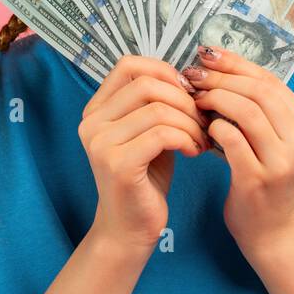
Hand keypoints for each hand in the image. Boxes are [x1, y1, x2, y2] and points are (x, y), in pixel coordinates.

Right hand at [78, 55, 210, 253]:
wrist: (129, 229)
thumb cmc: (144, 179)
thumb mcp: (147, 132)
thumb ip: (156, 104)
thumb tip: (189, 77)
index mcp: (96, 110)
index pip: (129, 65)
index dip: (164, 72)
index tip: (187, 93)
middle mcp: (92, 123)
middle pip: (147, 84)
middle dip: (184, 99)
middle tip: (201, 120)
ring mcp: (101, 144)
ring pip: (159, 109)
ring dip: (190, 122)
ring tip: (200, 138)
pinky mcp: (118, 164)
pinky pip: (163, 134)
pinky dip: (186, 138)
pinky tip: (193, 151)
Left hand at [182, 45, 293, 255]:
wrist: (276, 233)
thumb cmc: (267, 182)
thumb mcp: (272, 143)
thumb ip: (257, 111)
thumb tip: (217, 70)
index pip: (271, 80)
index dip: (237, 63)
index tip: (207, 55)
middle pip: (260, 91)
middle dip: (222, 78)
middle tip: (193, 75)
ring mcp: (282, 161)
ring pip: (248, 111)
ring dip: (216, 99)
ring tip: (195, 99)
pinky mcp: (259, 180)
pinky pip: (233, 141)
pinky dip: (214, 128)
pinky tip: (201, 128)